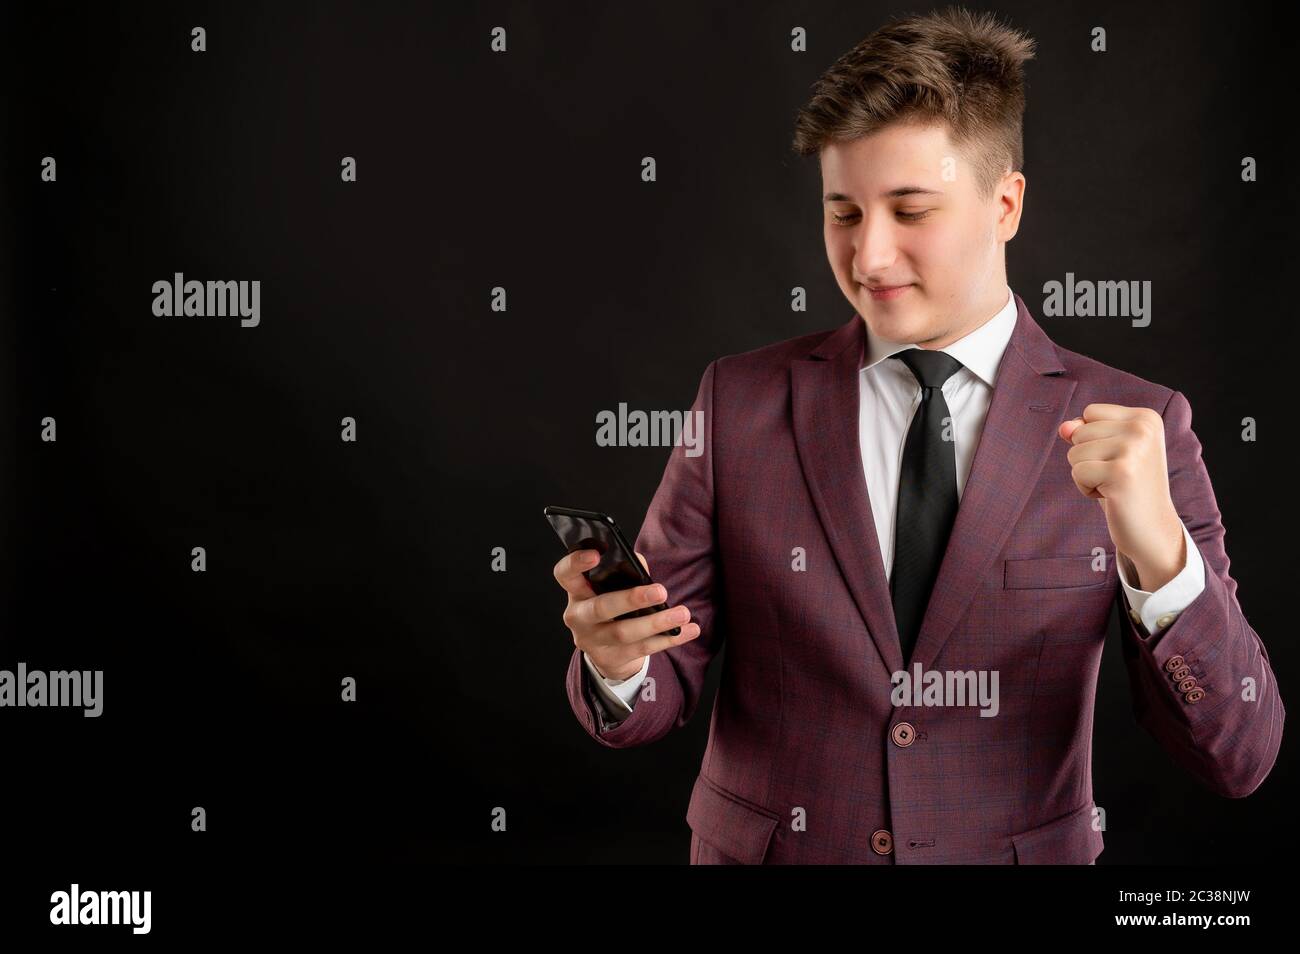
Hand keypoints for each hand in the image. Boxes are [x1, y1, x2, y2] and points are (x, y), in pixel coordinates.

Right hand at [553, 549, 699, 681]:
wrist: (607, 650)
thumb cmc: (612, 606)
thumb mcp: (611, 588)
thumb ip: (624, 572)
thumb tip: (639, 565)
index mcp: (576, 591)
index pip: (565, 574)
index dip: (575, 563)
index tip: (596, 555)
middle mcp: (578, 617)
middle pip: (601, 608)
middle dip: (632, 599)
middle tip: (660, 591)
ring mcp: (593, 641)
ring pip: (625, 633)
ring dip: (657, 622)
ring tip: (682, 614)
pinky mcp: (611, 660)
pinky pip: (643, 649)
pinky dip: (669, 639)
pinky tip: (688, 631)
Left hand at [1059, 403, 1184, 590]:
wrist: (1152, 528)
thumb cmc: (1127, 486)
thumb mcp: (1109, 451)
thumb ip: (1085, 432)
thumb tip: (1064, 428)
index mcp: (1146, 417)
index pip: (1090, 412)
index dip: (1092, 438)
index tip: (1119, 457)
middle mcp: (1143, 428)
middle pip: (1080, 431)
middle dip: (1088, 457)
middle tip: (1117, 475)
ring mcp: (1134, 449)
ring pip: (1075, 452)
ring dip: (1087, 474)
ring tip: (1114, 485)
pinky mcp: (1121, 473)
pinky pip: (1077, 473)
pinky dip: (1086, 489)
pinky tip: (1111, 495)